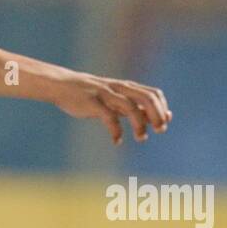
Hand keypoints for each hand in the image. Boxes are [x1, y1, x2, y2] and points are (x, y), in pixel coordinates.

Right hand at [52, 72, 170, 145]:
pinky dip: (116, 130)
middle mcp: (119, 88)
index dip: (162, 109)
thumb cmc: (91, 96)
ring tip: (141, 138)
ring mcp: (106, 94)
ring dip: (140, 124)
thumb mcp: (115, 101)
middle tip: (160, 130)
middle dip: (157, 115)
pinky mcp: (92, 102)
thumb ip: (133, 108)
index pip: (153, 94)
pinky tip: (117, 141)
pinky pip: (108, 116)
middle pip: (147, 98)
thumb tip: (156, 119)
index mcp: (127, 87)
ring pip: (130, 106)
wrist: (62, 86)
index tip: (164, 124)